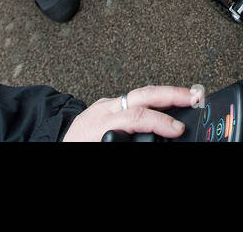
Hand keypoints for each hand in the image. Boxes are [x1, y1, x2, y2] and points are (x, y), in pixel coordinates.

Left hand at [61, 85, 202, 141]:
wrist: (48, 143)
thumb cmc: (72, 148)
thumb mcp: (97, 149)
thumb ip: (123, 143)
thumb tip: (151, 140)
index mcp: (99, 123)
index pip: (136, 116)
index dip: (160, 122)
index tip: (176, 129)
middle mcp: (103, 109)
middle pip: (143, 94)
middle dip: (172, 93)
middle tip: (194, 97)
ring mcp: (105, 105)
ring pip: (140, 93)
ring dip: (166, 94)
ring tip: (188, 96)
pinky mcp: (107, 107)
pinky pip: (134, 99)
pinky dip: (153, 99)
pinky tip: (166, 103)